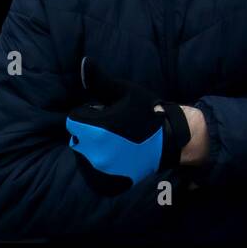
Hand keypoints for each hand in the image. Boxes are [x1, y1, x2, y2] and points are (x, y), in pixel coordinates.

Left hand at [66, 57, 191, 193]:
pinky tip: (117, 158)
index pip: (75, 119)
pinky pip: (90, 173)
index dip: (91, 113)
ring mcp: (100, 173)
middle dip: (90, 131)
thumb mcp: (124, 91)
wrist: (171, 140)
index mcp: (96, 130)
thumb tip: (83, 61)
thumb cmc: (146, 111)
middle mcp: (95, 155)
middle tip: (115, 129)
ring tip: (117, 143)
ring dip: (93, 148)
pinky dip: (99, 166)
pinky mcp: (105, 186)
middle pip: (77, 137)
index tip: (110, 114)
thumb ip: (100, 80)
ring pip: (82, 155)